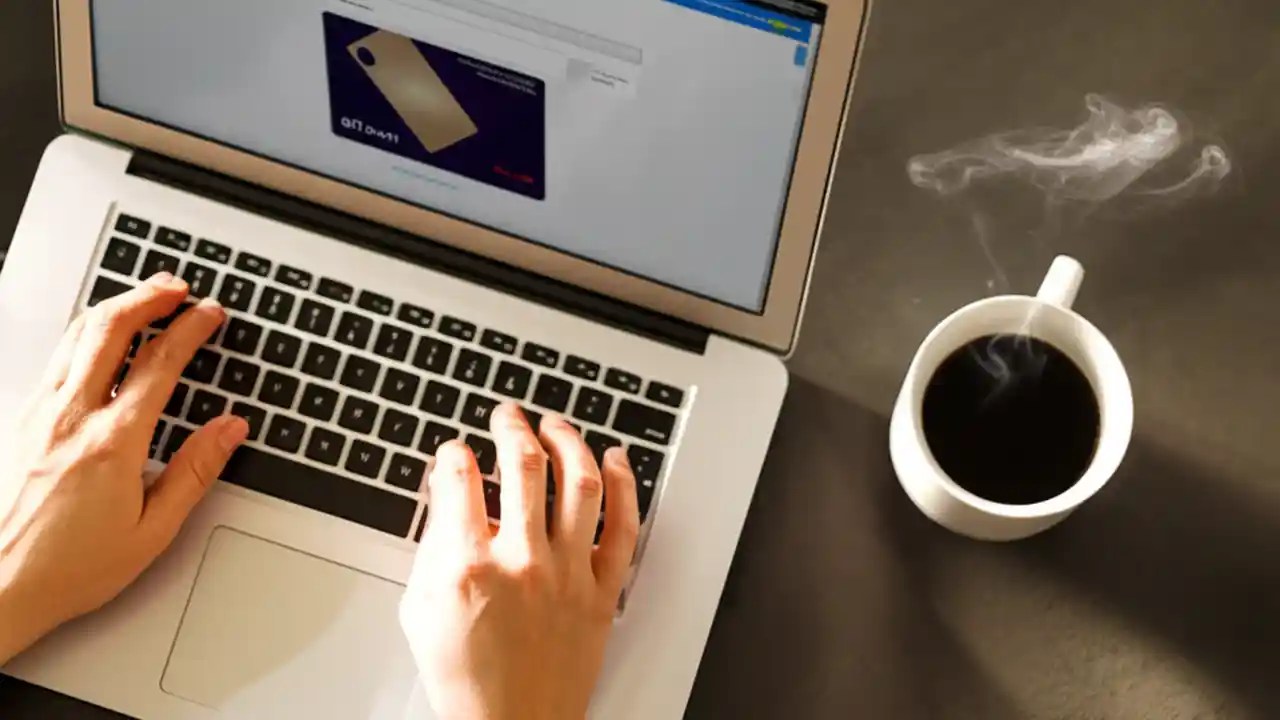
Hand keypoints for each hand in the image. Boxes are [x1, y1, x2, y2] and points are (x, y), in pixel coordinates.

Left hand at [0, 274, 247, 662]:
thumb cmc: (67, 570)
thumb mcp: (152, 531)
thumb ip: (195, 472)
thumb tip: (228, 430)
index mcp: (112, 443)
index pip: (161, 363)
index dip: (191, 329)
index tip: (210, 314)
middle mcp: (70, 418)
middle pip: (110, 330)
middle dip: (148, 297)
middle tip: (176, 287)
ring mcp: (37, 415)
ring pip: (76, 336)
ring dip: (113, 307)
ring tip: (141, 297)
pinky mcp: (19, 422)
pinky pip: (55, 359)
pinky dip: (84, 334)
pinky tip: (96, 337)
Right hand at [401, 404, 639, 719]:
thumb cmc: (465, 680)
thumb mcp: (420, 611)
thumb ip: (432, 547)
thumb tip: (445, 496)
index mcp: (468, 567)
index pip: (459, 478)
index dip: (453, 452)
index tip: (456, 450)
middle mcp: (522, 563)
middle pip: (523, 465)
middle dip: (511, 426)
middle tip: (507, 415)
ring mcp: (568, 575)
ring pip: (579, 482)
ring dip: (567, 440)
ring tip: (556, 424)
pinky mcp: (602, 591)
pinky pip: (624, 526)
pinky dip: (624, 484)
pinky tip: (615, 460)